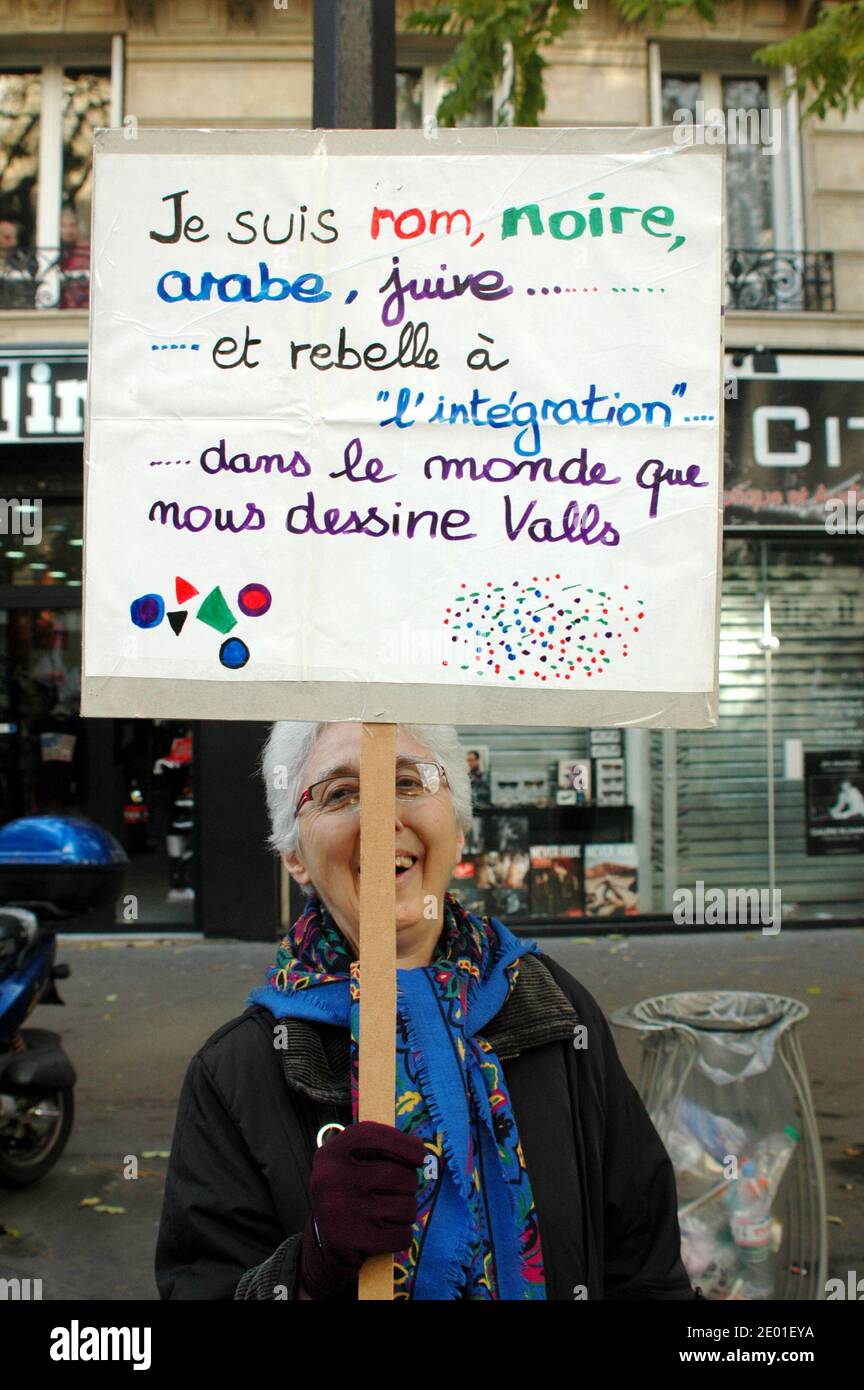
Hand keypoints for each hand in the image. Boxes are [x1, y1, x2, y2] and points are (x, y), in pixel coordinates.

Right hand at [300, 1120, 426, 1299]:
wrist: (326, 1242)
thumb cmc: (351, 1193)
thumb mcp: (352, 1164)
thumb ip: (380, 1150)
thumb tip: (419, 1150)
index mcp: (331, 1152)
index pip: (372, 1134)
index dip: (403, 1142)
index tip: (420, 1155)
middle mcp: (331, 1178)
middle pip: (401, 1175)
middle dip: (409, 1186)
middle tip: (394, 1194)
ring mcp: (341, 1210)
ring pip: (406, 1207)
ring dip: (406, 1214)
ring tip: (388, 1215)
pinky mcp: (351, 1242)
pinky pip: (402, 1236)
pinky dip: (401, 1237)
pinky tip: (385, 1235)